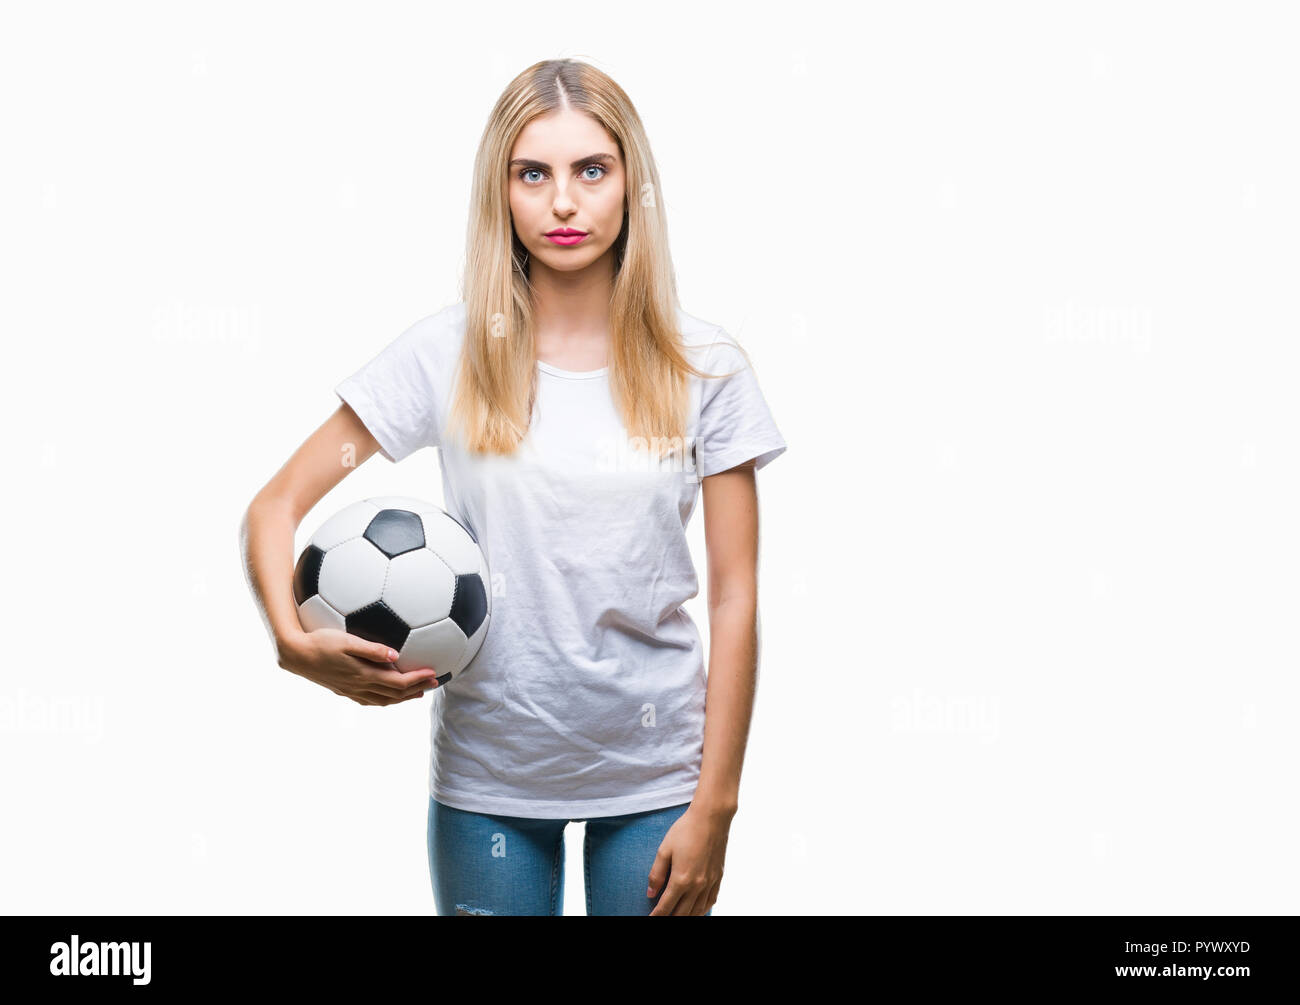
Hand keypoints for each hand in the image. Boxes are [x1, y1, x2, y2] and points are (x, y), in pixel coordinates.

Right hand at [277, 629, 439, 705]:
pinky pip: (370, 700)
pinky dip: (386, 699)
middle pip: (395, 694)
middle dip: (416, 690)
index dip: (417, 679)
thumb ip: (371, 649)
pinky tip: (389, 693)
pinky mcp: (344, 690)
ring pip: (383, 700)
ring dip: (403, 698)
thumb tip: (394, 654)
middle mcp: (359, 687)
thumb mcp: (346, 640)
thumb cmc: (320, 641)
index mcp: (363, 675)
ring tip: (418, 693)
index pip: (397, 682)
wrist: (295, 655)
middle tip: (435, 683)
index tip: (433, 673)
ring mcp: (351, 691)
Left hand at [646, 803, 731, 915]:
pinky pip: (710, 901)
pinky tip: (696, 910)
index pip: (666, 907)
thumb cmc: (685, 830)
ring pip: (697, 911)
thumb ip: (656, 874)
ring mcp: (710, 883)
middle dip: (670, 918)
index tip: (651, 918)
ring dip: (685, 917)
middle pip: (682, 913)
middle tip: (661, 917)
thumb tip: (650, 893)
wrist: (711, 818)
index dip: (656, 915)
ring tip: (676, 916)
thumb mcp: (664, 850)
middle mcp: (697, 885)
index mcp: (681, 879)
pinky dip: (702, 910)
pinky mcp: (719, 877)